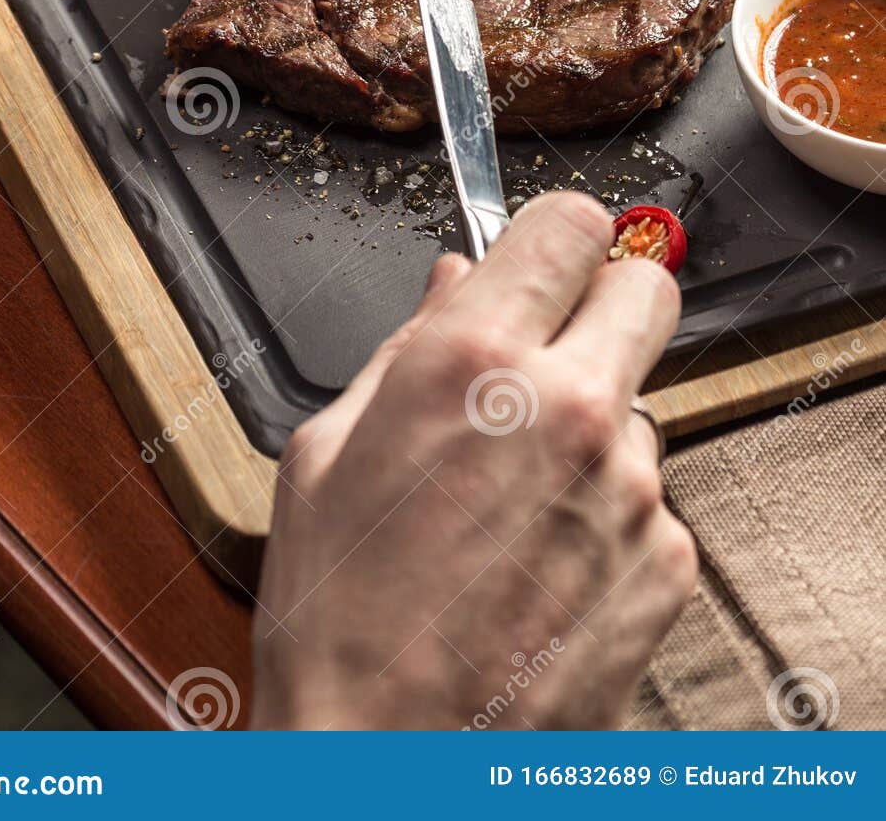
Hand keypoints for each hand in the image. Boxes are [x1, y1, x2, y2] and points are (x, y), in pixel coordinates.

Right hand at [251, 191, 697, 730]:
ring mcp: (627, 491)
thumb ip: (406, 347)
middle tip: (554, 342)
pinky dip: (605, 513)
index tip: (542, 255)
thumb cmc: (337, 619)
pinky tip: (540, 560)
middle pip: (647, 288)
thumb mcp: (328, 451)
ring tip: (514, 495)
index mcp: (471, 364)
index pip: (568, 225)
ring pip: (639, 404)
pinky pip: (647, 499)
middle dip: (604, 300)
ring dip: (592, 424)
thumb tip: (455, 282)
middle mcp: (567, 412)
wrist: (384, 764)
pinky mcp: (662, 564)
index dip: (552, 233)